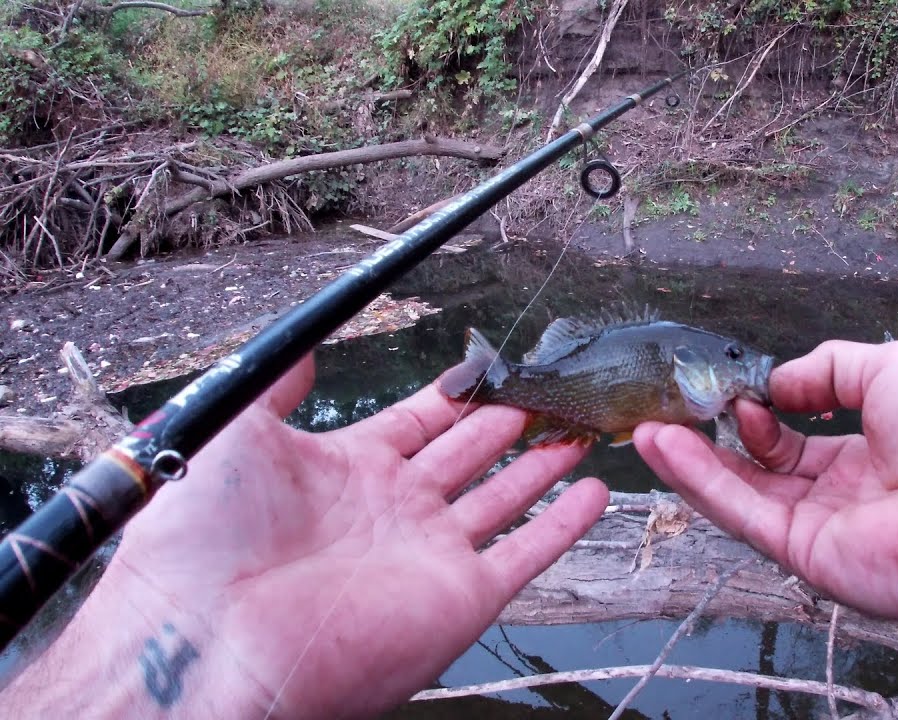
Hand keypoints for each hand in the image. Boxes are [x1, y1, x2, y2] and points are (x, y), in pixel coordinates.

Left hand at [8, 355, 607, 718]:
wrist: (209, 639)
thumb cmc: (207, 534)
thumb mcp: (235, 431)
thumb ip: (280, 386)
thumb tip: (304, 344)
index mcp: (351, 470)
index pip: (424, 422)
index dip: (461, 394)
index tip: (496, 363)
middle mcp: (398, 509)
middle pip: (473, 453)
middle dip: (514, 419)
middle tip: (556, 387)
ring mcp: (431, 552)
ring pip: (507, 497)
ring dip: (546, 463)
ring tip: (584, 428)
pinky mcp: (460, 596)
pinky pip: (528, 553)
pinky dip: (565, 525)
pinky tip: (595, 493)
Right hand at [634, 339, 897, 629]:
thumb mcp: (893, 365)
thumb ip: (828, 367)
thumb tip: (779, 380)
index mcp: (875, 451)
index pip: (801, 436)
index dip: (765, 409)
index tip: (737, 387)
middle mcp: (846, 493)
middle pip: (763, 466)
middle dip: (717, 437)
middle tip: (675, 408)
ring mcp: (825, 526)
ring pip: (742, 492)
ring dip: (692, 460)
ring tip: (650, 426)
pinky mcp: (807, 555)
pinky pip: (743, 514)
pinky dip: (700, 482)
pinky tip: (668, 449)